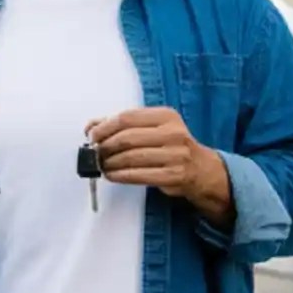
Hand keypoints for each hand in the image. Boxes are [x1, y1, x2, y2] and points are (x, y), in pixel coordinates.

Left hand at [85, 107, 233, 227]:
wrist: (201, 169)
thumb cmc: (170, 145)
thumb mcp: (153, 127)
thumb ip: (123, 124)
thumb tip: (91, 126)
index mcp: (166, 116)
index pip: (127, 118)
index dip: (105, 127)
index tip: (92, 135)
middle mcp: (173, 133)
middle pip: (127, 138)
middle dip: (105, 146)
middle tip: (95, 153)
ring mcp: (176, 155)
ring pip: (131, 158)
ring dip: (110, 163)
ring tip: (101, 165)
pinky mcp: (174, 175)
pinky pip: (139, 175)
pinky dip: (120, 176)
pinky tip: (111, 175)